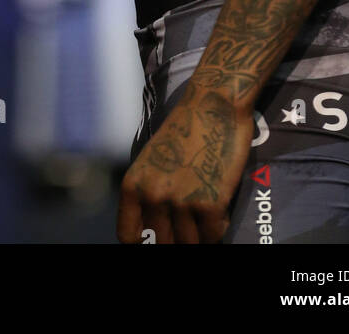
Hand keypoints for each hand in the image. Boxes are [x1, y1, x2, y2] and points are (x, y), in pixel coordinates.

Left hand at [117, 85, 254, 243]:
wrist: (213, 104)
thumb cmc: (184, 130)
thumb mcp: (151, 161)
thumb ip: (148, 193)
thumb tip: (152, 231)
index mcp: (133, 186)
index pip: (129, 237)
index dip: (145, 244)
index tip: (159, 240)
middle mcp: (153, 197)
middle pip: (163, 244)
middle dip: (177, 239)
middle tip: (189, 226)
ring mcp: (181, 202)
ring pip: (190, 245)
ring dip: (200, 235)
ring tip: (205, 218)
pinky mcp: (210, 204)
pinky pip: (213, 236)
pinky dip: (218, 228)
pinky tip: (220, 210)